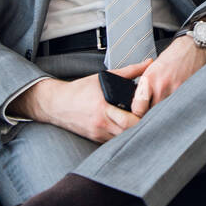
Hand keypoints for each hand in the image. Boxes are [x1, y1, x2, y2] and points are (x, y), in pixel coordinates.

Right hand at [17, 58, 151, 142]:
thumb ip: (129, 71)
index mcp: (103, 108)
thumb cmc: (80, 90)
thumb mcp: (104, 77)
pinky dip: (121, 136)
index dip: (141, 117)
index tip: (148, 109)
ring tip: (140, 122)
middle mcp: (100, 124)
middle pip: (127, 133)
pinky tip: (127, 128)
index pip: (128, 121)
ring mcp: (97, 133)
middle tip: (148, 116)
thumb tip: (149, 63)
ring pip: (121, 140)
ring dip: (131, 132)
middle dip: (140, 126)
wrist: (56, 104)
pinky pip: (112, 141)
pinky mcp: (95, 139)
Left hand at [130, 34, 205, 116]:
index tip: (137, 119)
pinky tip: (175, 106)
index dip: (136, 117)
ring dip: (163, 114)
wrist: (192, 48)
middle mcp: (161, 87)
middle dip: (150, 117)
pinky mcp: (187, 92)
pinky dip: (175, 109)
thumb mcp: (151, 69)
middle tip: (150, 117)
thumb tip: (137, 104)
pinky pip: (178, 107)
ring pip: (165, 113)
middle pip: (151, 114)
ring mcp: (175, 91)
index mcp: (148, 80)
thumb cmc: (171, 57)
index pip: (138, 109)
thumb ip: (144, 87)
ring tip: (163, 112)